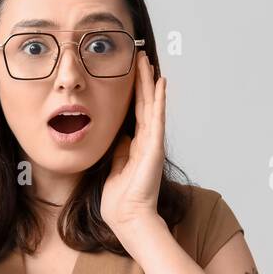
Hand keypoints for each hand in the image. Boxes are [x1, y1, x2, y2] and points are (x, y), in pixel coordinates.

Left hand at [100, 51, 166, 237]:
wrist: (127, 217)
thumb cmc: (119, 200)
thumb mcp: (113, 168)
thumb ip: (118, 151)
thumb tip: (118, 135)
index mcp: (136, 146)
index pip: (136, 112)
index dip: (135, 92)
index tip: (133, 72)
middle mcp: (147, 141)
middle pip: (145, 103)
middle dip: (143, 80)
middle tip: (141, 56)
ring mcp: (152, 143)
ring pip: (151, 105)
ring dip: (149, 82)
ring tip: (149, 61)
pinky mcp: (153, 147)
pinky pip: (155, 117)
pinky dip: (157, 99)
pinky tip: (160, 82)